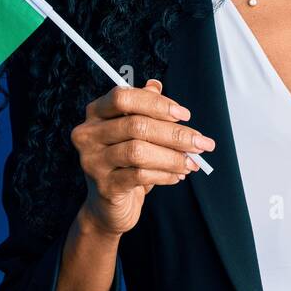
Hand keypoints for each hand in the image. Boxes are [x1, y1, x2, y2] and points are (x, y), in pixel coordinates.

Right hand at [70, 78, 215, 236]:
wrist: (108, 205)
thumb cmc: (125, 162)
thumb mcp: (134, 132)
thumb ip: (143, 108)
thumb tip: (156, 86)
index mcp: (96, 113)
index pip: (124, 97)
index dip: (157, 104)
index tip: (185, 115)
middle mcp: (89, 134)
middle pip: (136, 125)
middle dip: (175, 134)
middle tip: (201, 143)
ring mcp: (93, 161)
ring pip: (138, 151)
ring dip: (173, 157)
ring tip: (192, 163)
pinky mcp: (104, 186)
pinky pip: (140, 175)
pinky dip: (165, 174)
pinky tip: (178, 175)